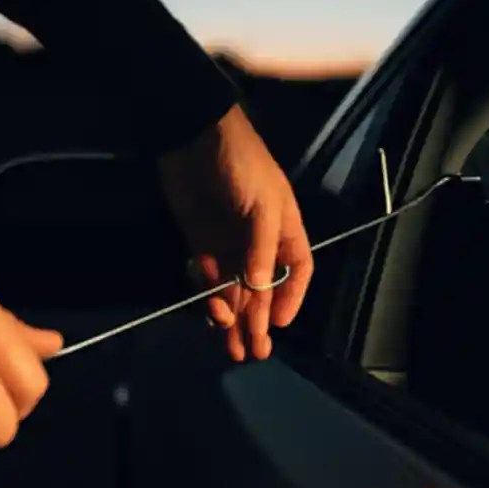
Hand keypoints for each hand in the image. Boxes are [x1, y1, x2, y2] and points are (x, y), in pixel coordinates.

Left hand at [157, 105, 313, 360]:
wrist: (192, 135)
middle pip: (263, 289)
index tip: (279, 323)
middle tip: (253, 352)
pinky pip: (209, 277)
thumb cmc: (240, 164)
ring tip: (232, 349)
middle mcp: (258, 241)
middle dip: (258, 321)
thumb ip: (260, 250)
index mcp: (284, 229)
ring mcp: (228, 242)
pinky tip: (212, 315)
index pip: (297, 271)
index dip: (291, 298)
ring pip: (235, 290)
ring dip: (234, 319)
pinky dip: (210, 297)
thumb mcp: (261, 204)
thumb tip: (260, 290)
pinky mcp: (200, 241)